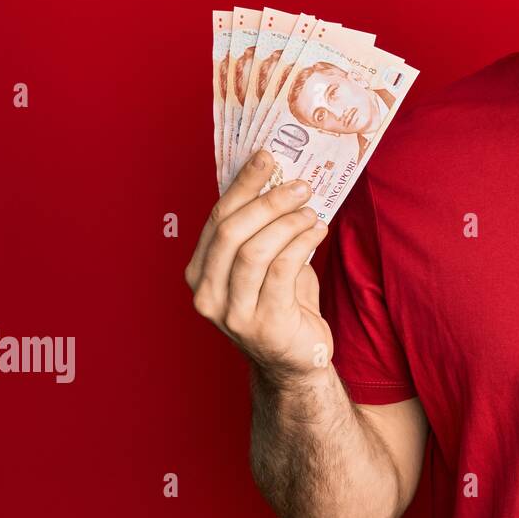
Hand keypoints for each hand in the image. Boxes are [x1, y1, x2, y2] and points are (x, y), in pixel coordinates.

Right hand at [185, 149, 332, 379]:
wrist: (296, 360)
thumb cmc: (281, 303)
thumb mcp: (263, 264)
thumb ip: (261, 230)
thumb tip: (279, 178)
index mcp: (200, 273)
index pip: (217, 219)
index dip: (242, 185)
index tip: (266, 157)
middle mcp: (207, 294)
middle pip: (231, 232)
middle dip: (268, 201)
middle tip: (300, 184)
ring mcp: (232, 314)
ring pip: (255, 251)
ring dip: (287, 222)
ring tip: (312, 210)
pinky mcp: (264, 324)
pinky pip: (281, 271)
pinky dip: (301, 243)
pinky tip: (318, 230)